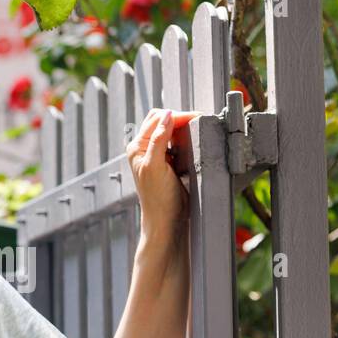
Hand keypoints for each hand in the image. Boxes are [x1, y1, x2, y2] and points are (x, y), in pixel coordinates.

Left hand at [128, 108, 192, 243]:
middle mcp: (144, 148)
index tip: (197, 118)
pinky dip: (186, 138)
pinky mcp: (168, 162)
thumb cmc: (159, 199)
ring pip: (171, 130)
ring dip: (184, 127)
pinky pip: (177, 142)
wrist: (167, 222)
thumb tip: (167, 115)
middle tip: (200, 122)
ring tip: (199, 130)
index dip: (177, 116)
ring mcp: (156, 154)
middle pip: (163, 120)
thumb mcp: (156, 167)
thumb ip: (159, 140)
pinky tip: (194, 143)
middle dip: (180, 118)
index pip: (158, 118)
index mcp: (137, 146)